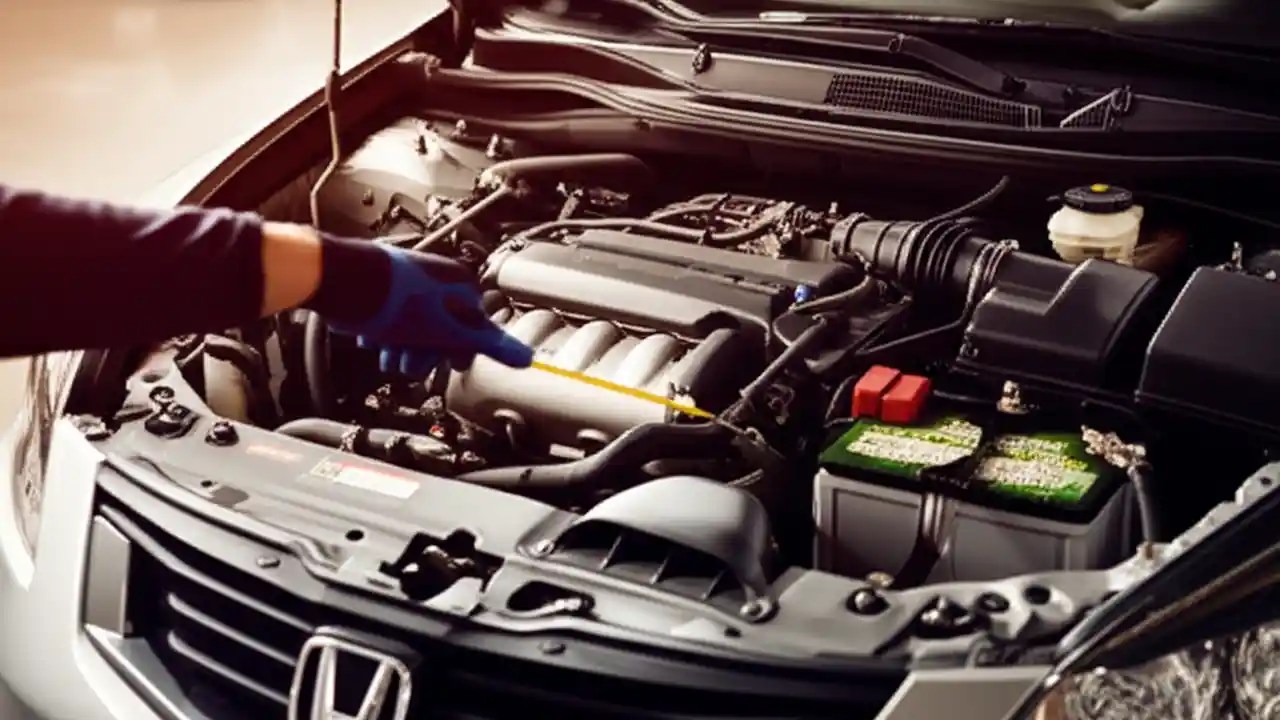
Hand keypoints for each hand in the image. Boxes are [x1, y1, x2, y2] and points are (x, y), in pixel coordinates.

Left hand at [327, 247, 532, 375]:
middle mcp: (435, 282)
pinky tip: (374, 338)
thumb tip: (526, 357)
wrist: (349, 284)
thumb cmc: (403, 304)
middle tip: (412, 358)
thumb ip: (491, 345)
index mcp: (460, 285)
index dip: (460, 351)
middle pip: (441, 334)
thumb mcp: (453, 332)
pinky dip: (382, 336)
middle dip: (424, 354)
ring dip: (400, 349)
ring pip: (412, 332)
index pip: (473, 328)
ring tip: (388, 350)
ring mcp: (407, 285)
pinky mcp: (381, 291)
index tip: (451, 364)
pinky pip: (389, 322)